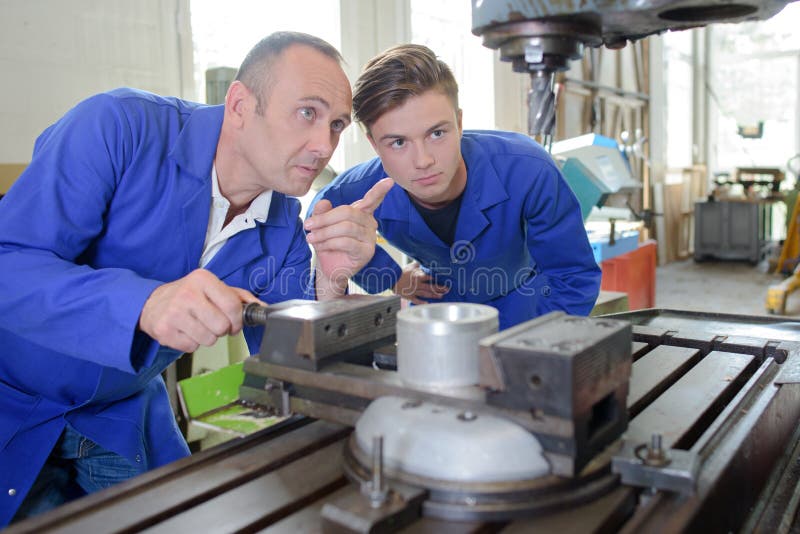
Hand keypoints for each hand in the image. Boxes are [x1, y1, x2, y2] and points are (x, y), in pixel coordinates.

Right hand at [138, 269, 262, 352]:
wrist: (151, 303)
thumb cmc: (187, 295)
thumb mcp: (212, 288)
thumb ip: (239, 296)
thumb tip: (261, 307)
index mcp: (203, 279)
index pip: (233, 307)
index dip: (238, 320)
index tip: (234, 323)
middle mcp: (188, 294)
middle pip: (222, 326)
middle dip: (222, 329)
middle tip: (213, 324)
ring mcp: (174, 313)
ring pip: (209, 340)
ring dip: (207, 337)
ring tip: (198, 326)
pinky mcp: (164, 330)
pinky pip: (192, 347)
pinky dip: (192, 343)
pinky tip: (185, 331)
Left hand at [305, 178, 393, 298]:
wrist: (328, 267)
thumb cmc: (327, 243)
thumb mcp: (321, 224)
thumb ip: (322, 211)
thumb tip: (324, 202)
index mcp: (361, 213)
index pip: (372, 199)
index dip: (380, 190)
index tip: (389, 181)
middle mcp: (369, 223)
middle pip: (348, 212)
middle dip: (325, 219)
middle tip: (308, 225)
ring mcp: (370, 238)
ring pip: (346, 228)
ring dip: (324, 232)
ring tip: (311, 237)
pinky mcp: (366, 252)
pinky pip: (347, 242)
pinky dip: (329, 243)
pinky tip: (320, 246)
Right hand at [393, 261, 448, 304]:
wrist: (391, 280)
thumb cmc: (400, 272)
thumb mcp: (410, 266)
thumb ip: (418, 264)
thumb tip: (424, 260)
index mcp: (417, 276)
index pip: (429, 277)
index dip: (436, 279)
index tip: (443, 280)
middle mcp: (417, 284)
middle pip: (430, 287)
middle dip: (439, 288)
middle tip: (447, 289)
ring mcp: (413, 291)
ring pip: (425, 294)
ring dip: (434, 295)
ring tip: (441, 296)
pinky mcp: (409, 296)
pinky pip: (416, 300)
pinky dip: (422, 302)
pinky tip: (428, 303)